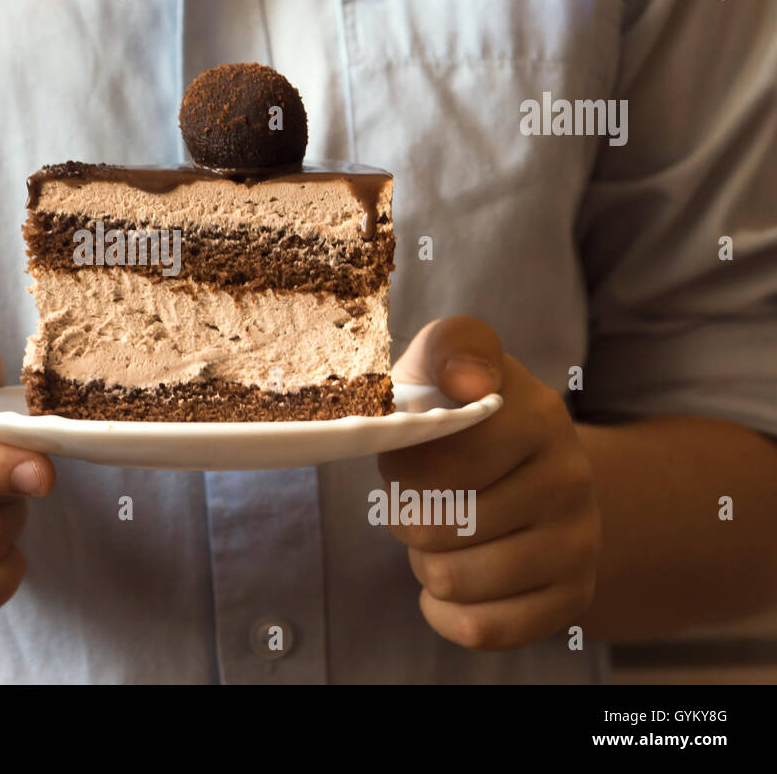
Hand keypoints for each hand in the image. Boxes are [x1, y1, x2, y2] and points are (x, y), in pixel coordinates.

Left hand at [378, 317, 600, 650]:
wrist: (535, 464)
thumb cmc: (463, 411)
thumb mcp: (448, 362)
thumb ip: (450, 349)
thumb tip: (469, 380)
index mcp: (536, 414)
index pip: (433, 468)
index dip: (397, 470)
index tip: (407, 454)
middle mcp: (570, 476)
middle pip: (435, 529)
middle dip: (407, 518)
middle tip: (423, 499)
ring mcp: (580, 541)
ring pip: (456, 581)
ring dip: (426, 564)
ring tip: (443, 534)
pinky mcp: (573, 595)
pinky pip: (483, 629)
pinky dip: (446, 612)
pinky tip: (452, 582)